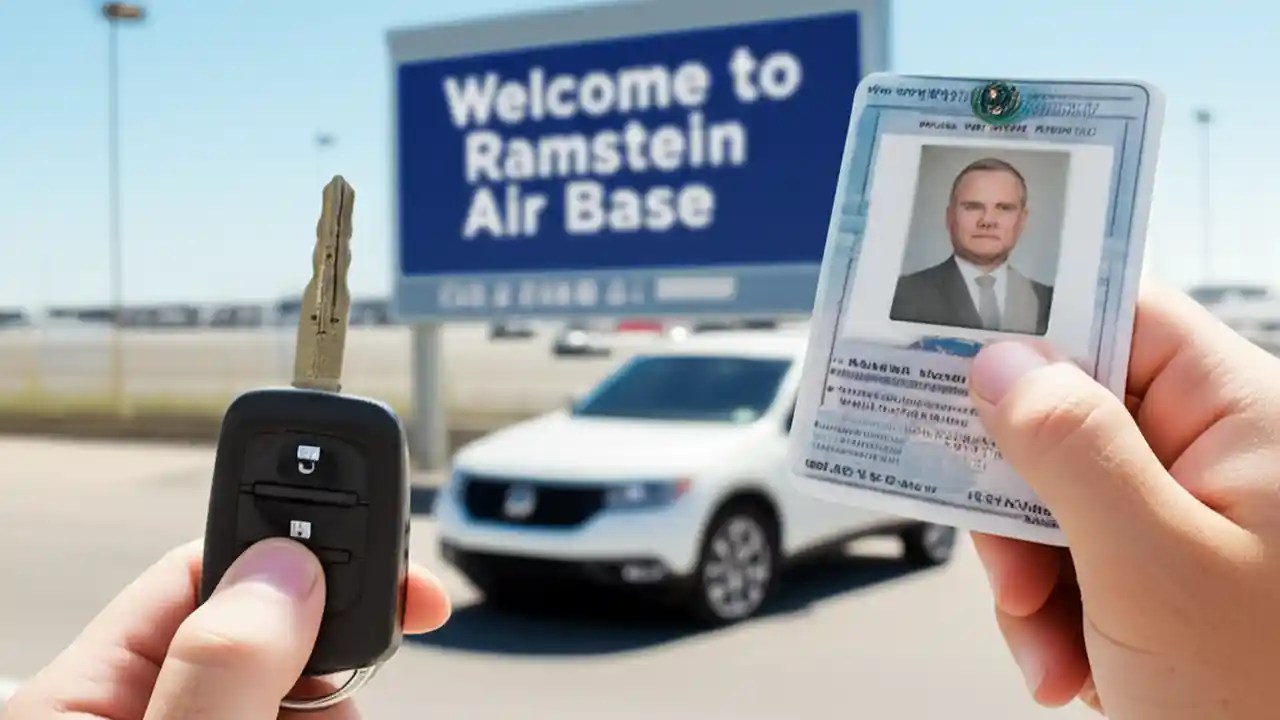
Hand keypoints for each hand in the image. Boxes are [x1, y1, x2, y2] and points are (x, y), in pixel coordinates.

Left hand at [2, 537, 450, 718]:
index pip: (204, 568)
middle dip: (337, 631)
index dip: (300, 539)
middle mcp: (140, 712)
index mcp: (86, 694)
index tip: (387, 539)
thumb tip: (285, 566)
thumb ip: (220, 672)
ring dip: (340, 703)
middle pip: (268, 624)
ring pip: (299, 689)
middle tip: (396, 627)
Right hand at [967, 283, 1279, 718]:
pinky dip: (1052, 612)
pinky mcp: (1163, 566)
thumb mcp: (1154, 570)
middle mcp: (1215, 452)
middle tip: (1004, 557)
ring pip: (1057, 495)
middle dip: (1017, 496)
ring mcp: (1189, 512)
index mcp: (1241, 416)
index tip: (947, 346)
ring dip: (1029, 573)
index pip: (1121, 315)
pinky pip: (1073, 555)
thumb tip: (998, 365)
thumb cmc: (1271, 700)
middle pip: (1069, 413)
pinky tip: (1071, 664)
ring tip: (1049, 642)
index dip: (1034, 322)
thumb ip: (1073, 451)